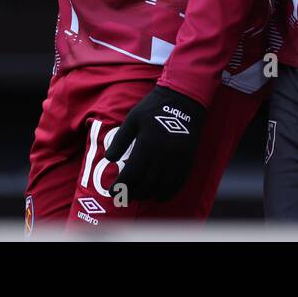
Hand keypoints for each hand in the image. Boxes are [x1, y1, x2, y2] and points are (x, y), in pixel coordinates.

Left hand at [104, 85, 205, 203]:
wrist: (183, 99)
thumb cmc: (153, 108)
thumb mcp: (132, 119)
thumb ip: (120, 140)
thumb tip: (109, 159)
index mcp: (147, 145)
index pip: (131, 175)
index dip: (120, 187)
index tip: (111, 192)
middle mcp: (163, 156)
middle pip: (145, 184)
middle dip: (132, 193)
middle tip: (123, 196)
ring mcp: (177, 159)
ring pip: (162, 187)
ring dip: (149, 195)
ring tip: (139, 196)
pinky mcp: (188, 160)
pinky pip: (178, 183)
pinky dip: (168, 193)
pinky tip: (159, 196)